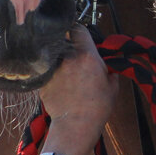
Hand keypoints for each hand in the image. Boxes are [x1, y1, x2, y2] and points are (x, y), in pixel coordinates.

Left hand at [38, 26, 118, 154]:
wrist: (76, 125)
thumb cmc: (96, 108)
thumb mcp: (112, 86)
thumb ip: (108, 69)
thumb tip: (106, 65)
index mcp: (87, 56)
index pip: (79, 29)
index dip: (81, 31)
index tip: (81, 36)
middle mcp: (68, 58)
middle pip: (65, 40)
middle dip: (70, 45)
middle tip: (76, 56)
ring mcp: (53, 69)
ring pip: (55, 55)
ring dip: (60, 59)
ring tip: (67, 72)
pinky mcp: (43, 80)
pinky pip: (48, 71)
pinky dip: (53, 74)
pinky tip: (60, 85)